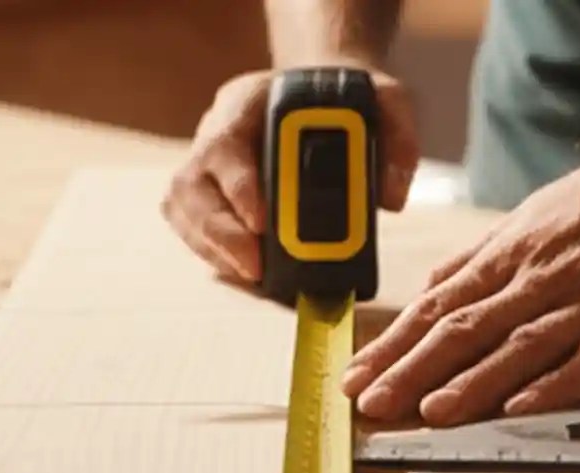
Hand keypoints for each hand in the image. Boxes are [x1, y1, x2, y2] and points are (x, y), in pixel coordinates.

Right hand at [161, 67, 419, 282]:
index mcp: (248, 102)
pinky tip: (242, 270)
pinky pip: (191, 226)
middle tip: (256, 267)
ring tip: (251, 274)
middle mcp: (215, 130)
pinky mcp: (206, 192)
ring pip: (183, 208)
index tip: (263, 222)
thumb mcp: (384, 100)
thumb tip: (391, 197)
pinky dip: (212, 251)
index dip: (239, 186)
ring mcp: (204, 163)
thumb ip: (397, 139)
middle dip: (220, 233)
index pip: (226, 144)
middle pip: (191, 184)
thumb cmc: (346, 97)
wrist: (321, 91)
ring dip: (212, 247)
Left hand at [341, 141, 579, 425]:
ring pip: (522, 345)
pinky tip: (522, 409)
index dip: (395, 346)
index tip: (355, 377)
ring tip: (429, 413)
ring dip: (472, 382)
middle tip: (370, 405)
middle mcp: (546, 277)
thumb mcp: (539, 213)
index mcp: (517, 253)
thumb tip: (432, 290)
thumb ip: (486, 258)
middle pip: (468, 328)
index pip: (439, 307)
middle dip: (413, 370)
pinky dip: (557, 384)